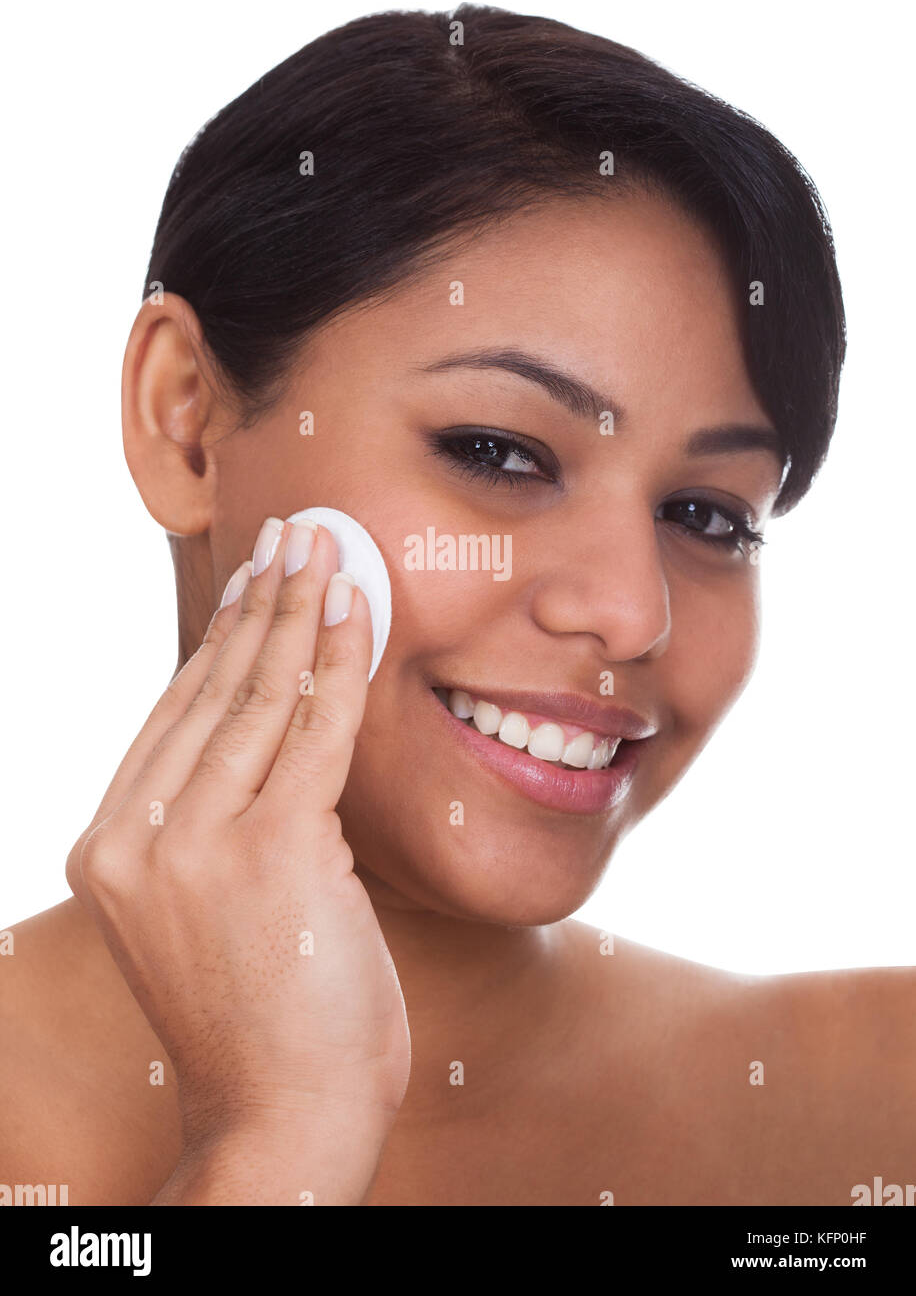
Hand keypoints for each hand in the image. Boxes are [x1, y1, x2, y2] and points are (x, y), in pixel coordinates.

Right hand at [66, 516, 409, 1172]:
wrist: (283, 1117)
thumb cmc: (263, 1017)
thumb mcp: (211, 909)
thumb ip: (219, 822)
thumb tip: (276, 730)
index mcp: (107, 848)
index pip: (174, 717)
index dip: (221, 638)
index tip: (254, 578)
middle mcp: (132, 838)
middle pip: (211, 692)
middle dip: (262, 601)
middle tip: (295, 534)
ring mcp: (192, 843)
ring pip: (259, 697)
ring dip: (300, 609)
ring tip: (327, 549)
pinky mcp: (265, 850)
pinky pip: (313, 729)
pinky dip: (339, 660)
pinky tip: (355, 606)